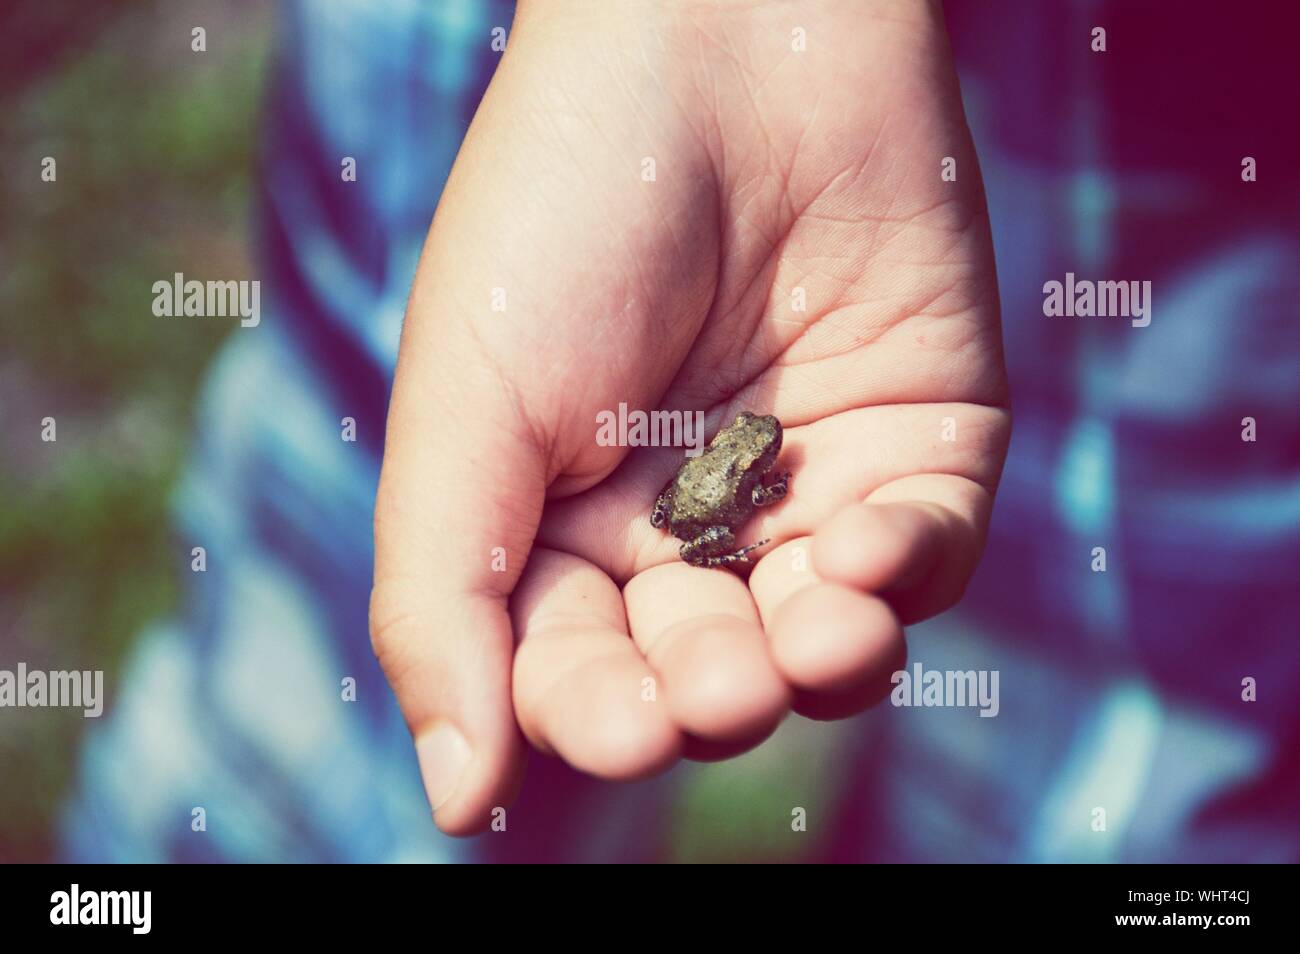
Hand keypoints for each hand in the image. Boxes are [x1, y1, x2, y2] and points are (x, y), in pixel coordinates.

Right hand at [371, 0, 1009, 834]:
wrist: (722, 35)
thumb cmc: (564, 211)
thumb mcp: (465, 406)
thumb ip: (442, 602)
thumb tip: (453, 797)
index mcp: (560, 521)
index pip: (574, 670)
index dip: (596, 715)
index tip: (616, 722)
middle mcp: (683, 518)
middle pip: (703, 672)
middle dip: (710, 696)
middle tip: (714, 681)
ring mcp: (805, 485)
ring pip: (821, 644)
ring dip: (818, 668)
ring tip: (814, 642)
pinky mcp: (916, 443)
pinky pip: (925, 558)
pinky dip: (906, 576)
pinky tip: (866, 551)